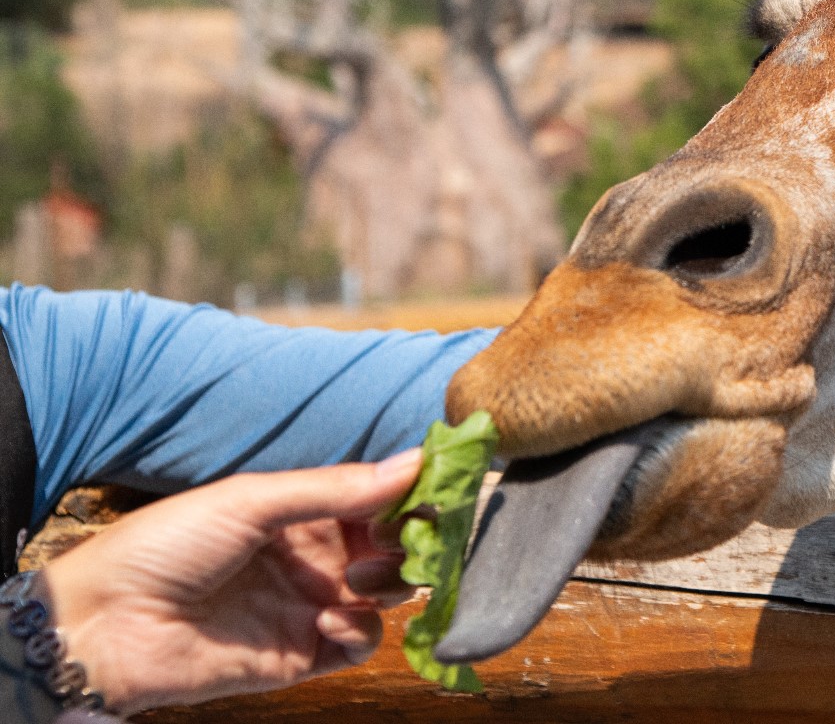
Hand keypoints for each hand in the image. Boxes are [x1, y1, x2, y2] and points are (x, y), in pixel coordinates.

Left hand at [39, 450, 422, 713]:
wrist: (107, 624)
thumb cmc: (167, 547)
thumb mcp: (253, 501)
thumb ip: (336, 487)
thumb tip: (416, 462)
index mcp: (300, 510)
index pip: (376, 497)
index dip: (411, 493)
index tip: (445, 487)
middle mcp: (313, 555)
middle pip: (391, 546)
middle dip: (411, 540)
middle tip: (415, 538)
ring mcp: (310, 604)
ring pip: (386, 593)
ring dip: (389, 581)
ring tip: (361, 577)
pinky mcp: (303, 653)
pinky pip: (360, 641)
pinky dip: (362, 629)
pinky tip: (333, 616)